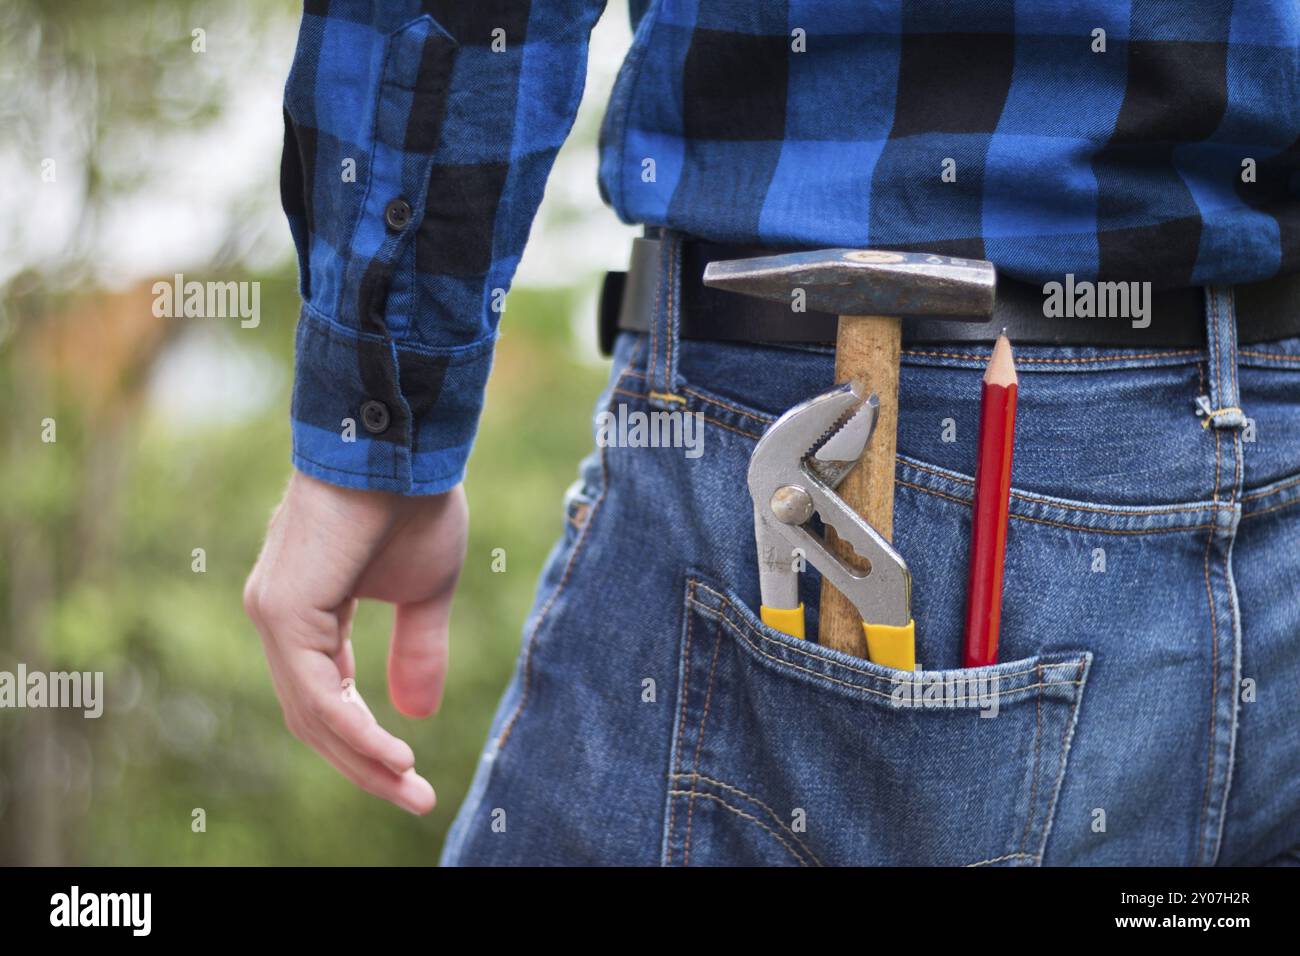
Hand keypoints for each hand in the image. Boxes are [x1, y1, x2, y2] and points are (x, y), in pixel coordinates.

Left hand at [243, 471, 467, 813]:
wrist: (401, 442)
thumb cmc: (414, 501)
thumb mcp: (425, 591)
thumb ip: (417, 650)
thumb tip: (416, 714)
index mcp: (306, 611)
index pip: (326, 696)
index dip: (368, 740)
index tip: (413, 774)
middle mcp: (278, 616)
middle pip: (314, 717)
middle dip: (365, 763)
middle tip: (416, 798)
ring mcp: (273, 613)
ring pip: (311, 713)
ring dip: (363, 758)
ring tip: (410, 787)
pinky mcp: (283, 610)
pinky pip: (317, 693)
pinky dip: (356, 731)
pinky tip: (393, 754)